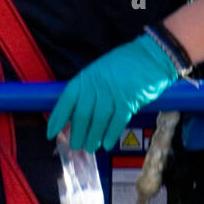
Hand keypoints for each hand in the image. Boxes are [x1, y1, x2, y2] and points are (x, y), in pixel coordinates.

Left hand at [47, 34, 178, 152]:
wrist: (151, 56)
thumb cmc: (125, 63)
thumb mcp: (100, 70)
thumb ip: (88, 89)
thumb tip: (75, 113)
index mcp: (87, 76)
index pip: (67, 100)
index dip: (58, 118)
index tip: (51, 132)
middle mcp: (97, 85)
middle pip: (81, 114)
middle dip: (76, 133)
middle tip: (74, 145)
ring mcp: (113, 92)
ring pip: (98, 120)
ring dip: (92, 137)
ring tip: (90, 147)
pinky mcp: (129, 100)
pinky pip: (117, 122)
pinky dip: (110, 134)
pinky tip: (107, 143)